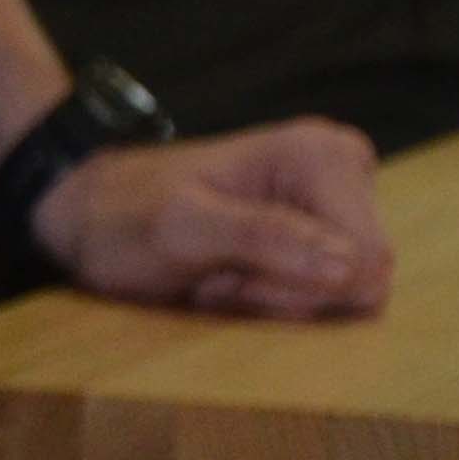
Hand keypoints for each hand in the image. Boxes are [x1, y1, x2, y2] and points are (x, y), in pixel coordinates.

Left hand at [31, 120, 390, 318]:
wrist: (91, 212)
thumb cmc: (126, 214)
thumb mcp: (180, 229)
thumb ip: (263, 239)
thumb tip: (353, 268)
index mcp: (322, 157)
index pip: (366, 259)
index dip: (299, 288)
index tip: (229, 273)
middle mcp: (345, 174)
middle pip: (359, 282)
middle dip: (282, 295)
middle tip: (217, 277)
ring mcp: (336, 207)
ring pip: (343, 297)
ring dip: (272, 302)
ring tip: (218, 276)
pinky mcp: (323, 238)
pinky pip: (324, 298)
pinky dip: (270, 302)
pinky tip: (228, 281)